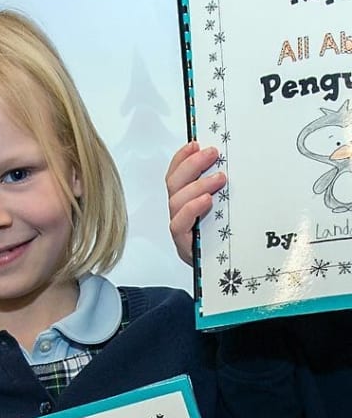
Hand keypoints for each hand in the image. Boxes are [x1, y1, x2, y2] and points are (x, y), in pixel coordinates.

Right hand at [165, 140, 227, 264]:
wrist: (227, 274)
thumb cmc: (230, 240)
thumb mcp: (233, 208)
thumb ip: (231, 190)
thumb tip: (244, 163)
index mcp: (188, 201)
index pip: (177, 174)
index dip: (182, 158)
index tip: (196, 143)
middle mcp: (181, 214)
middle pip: (174, 184)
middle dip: (191, 165)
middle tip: (212, 154)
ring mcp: (183, 229)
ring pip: (175, 202)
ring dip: (195, 185)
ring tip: (218, 178)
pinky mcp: (186, 245)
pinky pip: (179, 226)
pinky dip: (191, 210)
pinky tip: (206, 201)